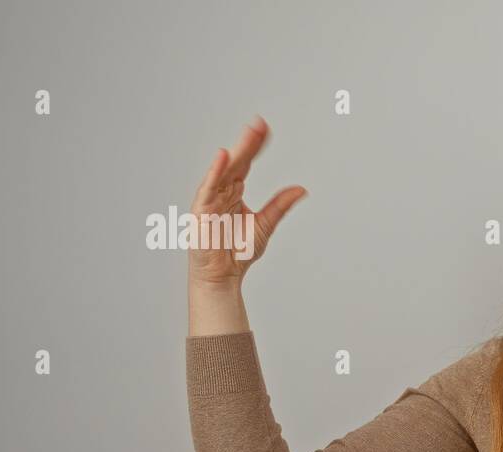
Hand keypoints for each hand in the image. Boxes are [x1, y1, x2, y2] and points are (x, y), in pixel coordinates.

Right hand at [188, 116, 305, 287]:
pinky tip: (223, 158)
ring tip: (246, 136)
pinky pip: (208, 189)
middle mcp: (221, 192)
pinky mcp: (202, 212)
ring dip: (234, 153)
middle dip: (247, 144)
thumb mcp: (265, 224)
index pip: (245, 164)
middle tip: (258, 125)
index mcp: (234, 192)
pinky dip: (214, 173)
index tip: (264, 128)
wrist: (223, 276)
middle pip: (235, 163)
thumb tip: (300, 189)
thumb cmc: (236, 252)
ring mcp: (210, 201)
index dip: (254, 146)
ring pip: (223, 172)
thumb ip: (280, 205)